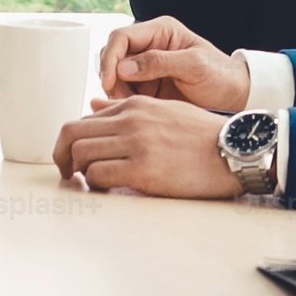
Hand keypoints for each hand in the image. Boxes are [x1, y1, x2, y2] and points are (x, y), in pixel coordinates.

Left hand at [52, 95, 242, 198]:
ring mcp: (136, 144)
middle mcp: (131, 120)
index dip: (73, 142)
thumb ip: (128, 110)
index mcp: (135, 105)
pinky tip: (106, 190)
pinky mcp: (142, 170)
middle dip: (61, 156)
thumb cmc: (202, 135)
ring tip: (90, 184)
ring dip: (78, 173)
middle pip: (71, 133)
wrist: (233, 151)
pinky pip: (98, 176)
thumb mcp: (165, 110)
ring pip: (80, 155)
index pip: (84, 119)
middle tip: (67, 173)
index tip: (76, 159)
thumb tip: (93, 106)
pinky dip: (95, 186)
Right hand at [99, 17, 250, 111]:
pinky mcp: (146, 86)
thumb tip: (124, 67)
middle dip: (112, 78)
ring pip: (115, 76)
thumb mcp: (195, 65)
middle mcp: (149, 46)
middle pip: (113, 56)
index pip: (122, 37)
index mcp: (161, 31)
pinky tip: (136, 110)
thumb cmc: (221, 75)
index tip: (109, 80)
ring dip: (117, 92)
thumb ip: (160, 62)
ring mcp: (146, 67)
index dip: (111, 58)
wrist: (234, 96)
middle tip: (120, 98)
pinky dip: (124, 102)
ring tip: (132, 107)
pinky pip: (124, 92)